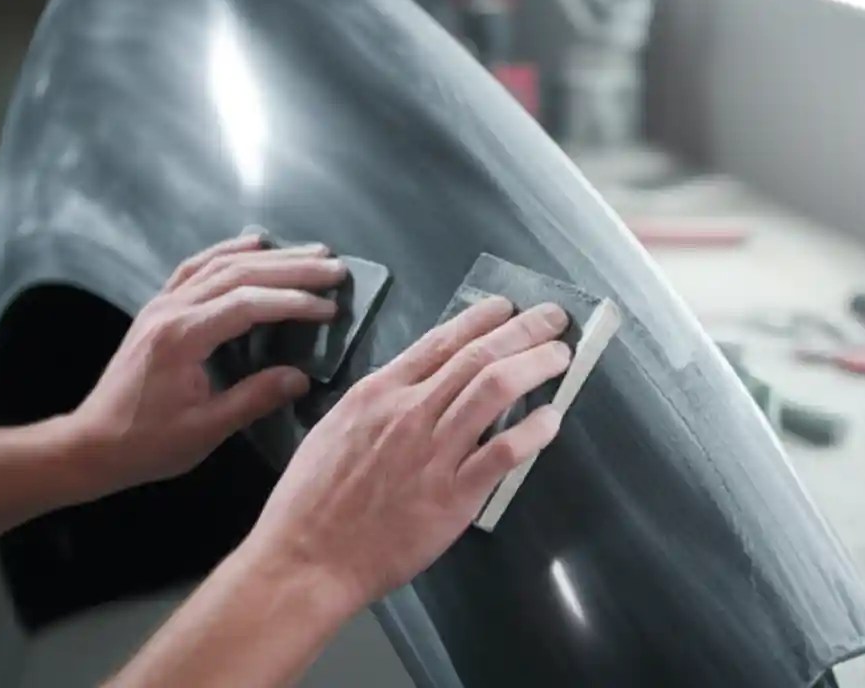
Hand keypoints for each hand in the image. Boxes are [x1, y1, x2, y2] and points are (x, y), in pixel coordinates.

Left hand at [70, 234, 347, 492]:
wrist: (92, 444)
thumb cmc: (148, 443)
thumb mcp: (206, 429)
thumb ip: (255, 398)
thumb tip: (302, 377)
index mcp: (182, 337)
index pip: (248, 304)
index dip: (294, 302)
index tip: (330, 308)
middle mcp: (170, 310)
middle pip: (239, 273)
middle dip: (293, 268)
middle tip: (336, 268)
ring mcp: (162, 304)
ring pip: (221, 263)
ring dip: (270, 255)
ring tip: (311, 250)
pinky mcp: (159, 308)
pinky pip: (197, 266)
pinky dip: (229, 252)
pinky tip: (255, 245)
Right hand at [242, 296, 571, 612]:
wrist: (305, 557)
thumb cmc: (311, 500)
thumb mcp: (335, 429)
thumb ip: (376, 405)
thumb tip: (412, 387)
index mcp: (378, 394)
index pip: (440, 342)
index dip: (479, 320)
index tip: (505, 307)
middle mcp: (410, 413)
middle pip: (477, 357)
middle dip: (522, 330)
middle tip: (553, 319)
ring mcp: (433, 452)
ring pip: (494, 390)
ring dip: (534, 365)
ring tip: (559, 356)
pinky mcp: (453, 495)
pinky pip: (503, 452)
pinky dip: (533, 431)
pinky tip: (551, 418)